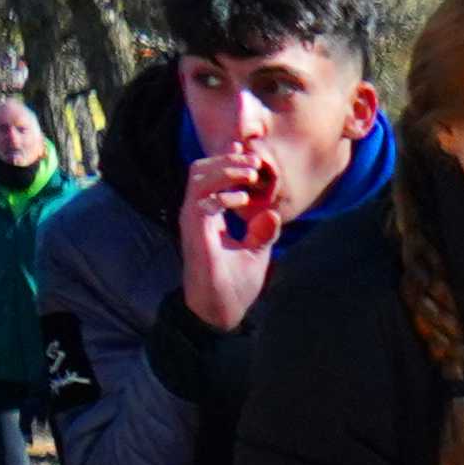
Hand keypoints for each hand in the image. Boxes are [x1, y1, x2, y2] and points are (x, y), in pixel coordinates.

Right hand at [175, 149, 286, 330]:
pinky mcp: (193, 229)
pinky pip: (201, 198)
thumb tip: (271, 212)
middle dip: (229, 160)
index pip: (212, 178)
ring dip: (226, 169)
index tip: (249, 154)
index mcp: (208, 215)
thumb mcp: (256, 252)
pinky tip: (243, 200)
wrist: (221, 310)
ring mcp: (192, 218)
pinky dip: (223, 193)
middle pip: (202, 168)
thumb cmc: (235, 284)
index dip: (228, 161)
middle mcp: (196, 212)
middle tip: (256, 164)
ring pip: (199, 176)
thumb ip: (262, 231)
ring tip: (251, 174)